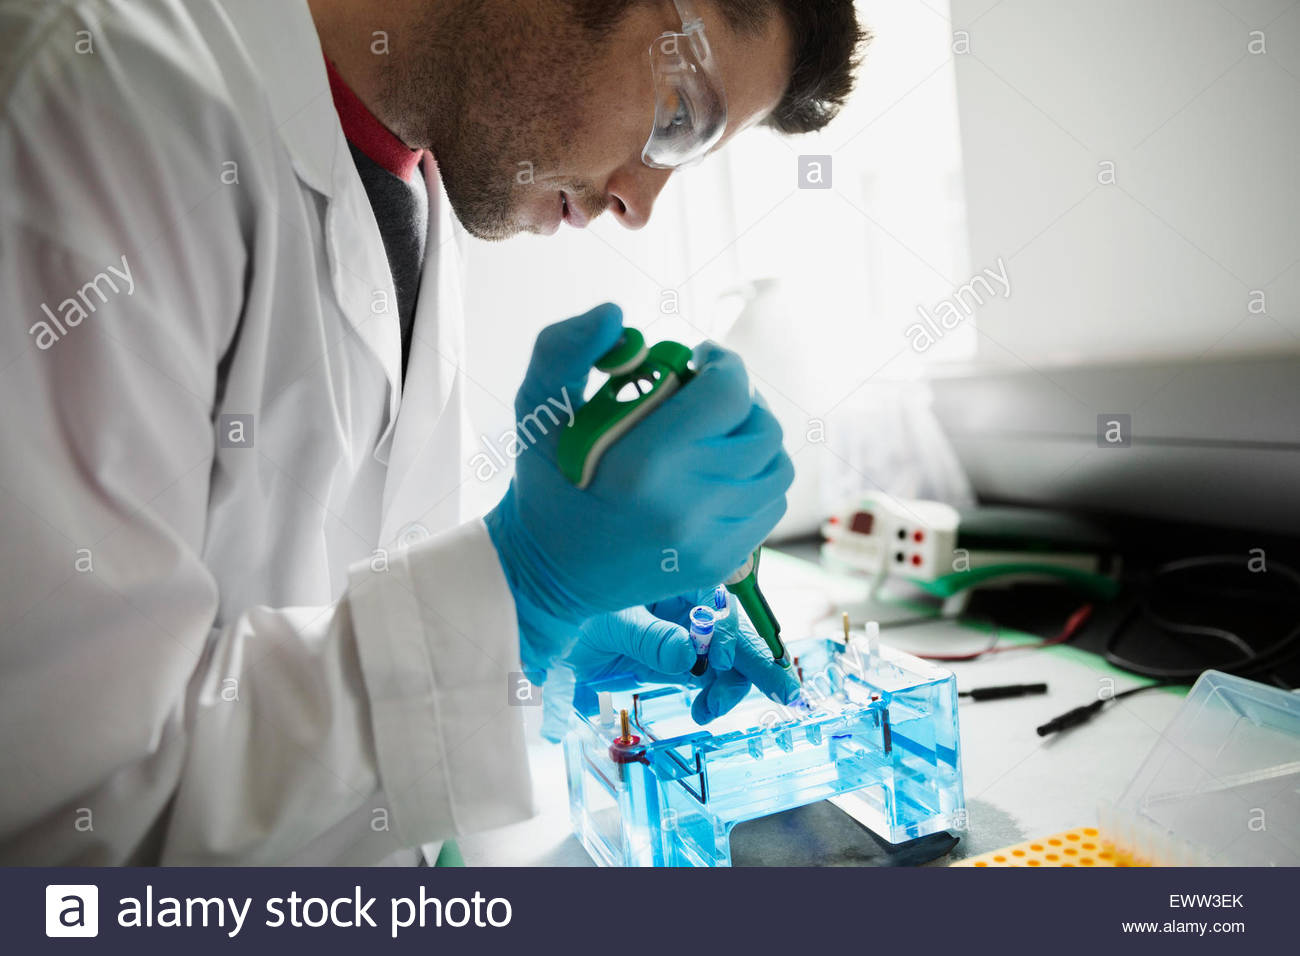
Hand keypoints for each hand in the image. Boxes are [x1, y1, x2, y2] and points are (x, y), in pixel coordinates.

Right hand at [485, 304, 793, 677]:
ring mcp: (709, 541)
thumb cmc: (544, 483)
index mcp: (644, 464)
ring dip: (754, 440)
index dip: (722, 364)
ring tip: (718, 436)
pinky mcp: (720, 564)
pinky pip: (770, 507)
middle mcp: (687, 506)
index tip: (701, 360)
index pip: (728, 393)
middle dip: (740, 400)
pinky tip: (719, 475)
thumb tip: (615, 313)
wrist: (546, 574)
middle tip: (709, 396)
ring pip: (777, 468)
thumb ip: (564, 349)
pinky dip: (756, 481)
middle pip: (761, 428)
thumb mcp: (537, 409)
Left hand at [537, 593, 801, 741]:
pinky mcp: (664, 658)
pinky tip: (704, 707)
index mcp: (672, 580)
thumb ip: (649, 637)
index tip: (745, 666)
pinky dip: (712, 693)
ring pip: (723, 658)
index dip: (739, 636)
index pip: (721, 605)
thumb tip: (689, 653)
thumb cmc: (563, 604)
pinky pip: (703, 675)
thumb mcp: (607, 621)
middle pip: (732, 633)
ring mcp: (674, 632)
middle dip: (752, 664)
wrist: (525, 621)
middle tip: (780, 694)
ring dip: (729, 685)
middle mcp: (680, 604)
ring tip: (708, 708)